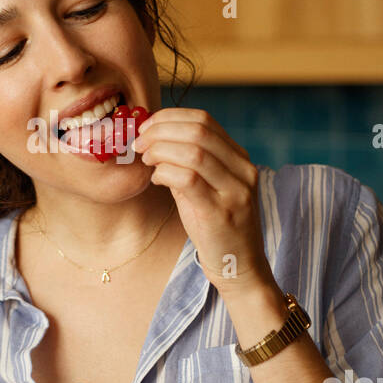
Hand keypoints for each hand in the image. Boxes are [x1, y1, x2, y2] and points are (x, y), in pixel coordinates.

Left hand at [134, 107, 273, 287]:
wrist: (239, 265)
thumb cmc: (216, 225)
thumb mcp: (206, 187)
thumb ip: (186, 162)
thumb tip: (153, 138)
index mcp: (239, 158)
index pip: (204, 120)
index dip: (169, 118)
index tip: (146, 127)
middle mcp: (243, 169)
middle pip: (198, 131)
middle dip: (160, 132)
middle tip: (139, 143)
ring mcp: (235, 190)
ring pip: (193, 152)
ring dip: (160, 150)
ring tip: (146, 159)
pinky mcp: (221, 211)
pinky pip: (188, 179)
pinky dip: (165, 173)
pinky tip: (156, 178)